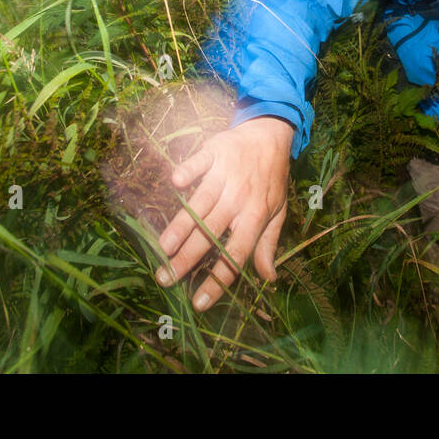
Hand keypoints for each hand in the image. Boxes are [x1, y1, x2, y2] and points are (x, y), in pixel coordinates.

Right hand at [155, 115, 292, 310]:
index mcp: (256, 216)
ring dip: (180, 226)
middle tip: (165, 279)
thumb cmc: (271, 179)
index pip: (236, 255)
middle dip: (187, 259)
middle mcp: (239, 198)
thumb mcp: (277, 212)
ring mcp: (225, 174)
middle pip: (211, 233)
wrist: (270, 135)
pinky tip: (175, 182)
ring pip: (200, 204)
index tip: (198, 303)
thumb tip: (268, 278)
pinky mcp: (214, 152)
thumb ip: (268, 244)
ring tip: (161, 248)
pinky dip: (188, 171)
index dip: (218, 281)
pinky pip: (199, 163)